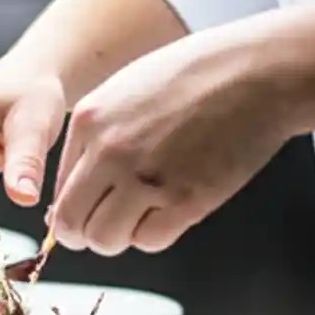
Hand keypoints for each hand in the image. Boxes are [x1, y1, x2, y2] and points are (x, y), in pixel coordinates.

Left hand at [50, 27, 294, 255]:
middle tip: (110, 225)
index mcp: (89, 122)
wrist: (255, 73)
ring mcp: (146, 179)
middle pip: (72, 223)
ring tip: (143, 216)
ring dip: (120, 237)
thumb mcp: (126, 92)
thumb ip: (96, 136)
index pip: (58, 190)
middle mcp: (109, 153)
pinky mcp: (185, 200)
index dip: (73, 208)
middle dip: (86, 233)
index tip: (90, 210)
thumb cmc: (197, 76)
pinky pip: (149, 242)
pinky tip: (171, 210)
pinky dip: (155, 234)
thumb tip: (76, 187)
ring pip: (105, 241)